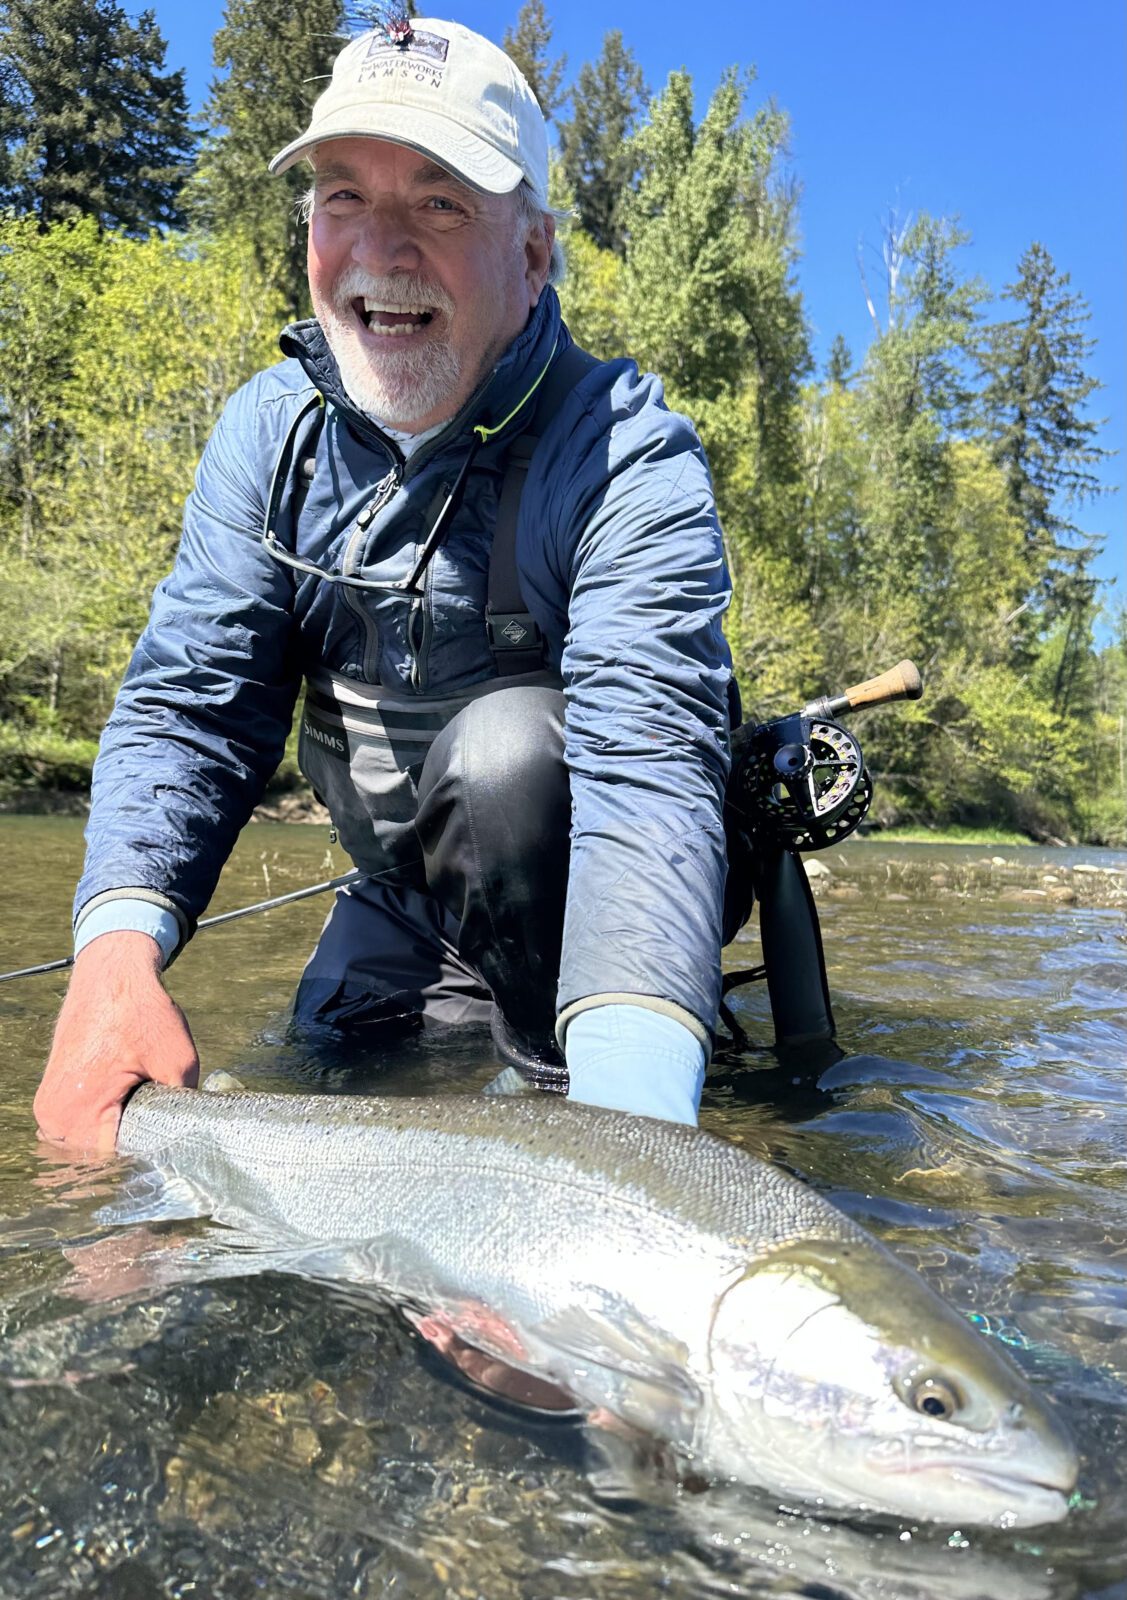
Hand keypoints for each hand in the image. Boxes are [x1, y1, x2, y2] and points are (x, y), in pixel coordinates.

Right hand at [34, 932, 198, 1153]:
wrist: (112, 973)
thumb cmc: (141, 1012)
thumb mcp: (180, 1061)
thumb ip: (186, 1106)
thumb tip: (196, 1134)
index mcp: (77, 1114)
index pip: (114, 1161)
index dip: (147, 1154)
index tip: (171, 1142)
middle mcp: (53, 1118)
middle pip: (100, 1156)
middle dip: (132, 1143)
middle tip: (161, 1120)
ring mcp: (49, 1107)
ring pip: (90, 1142)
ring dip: (117, 1131)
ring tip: (143, 1105)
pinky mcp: (54, 1096)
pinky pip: (81, 1124)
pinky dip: (104, 1118)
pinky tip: (126, 1100)